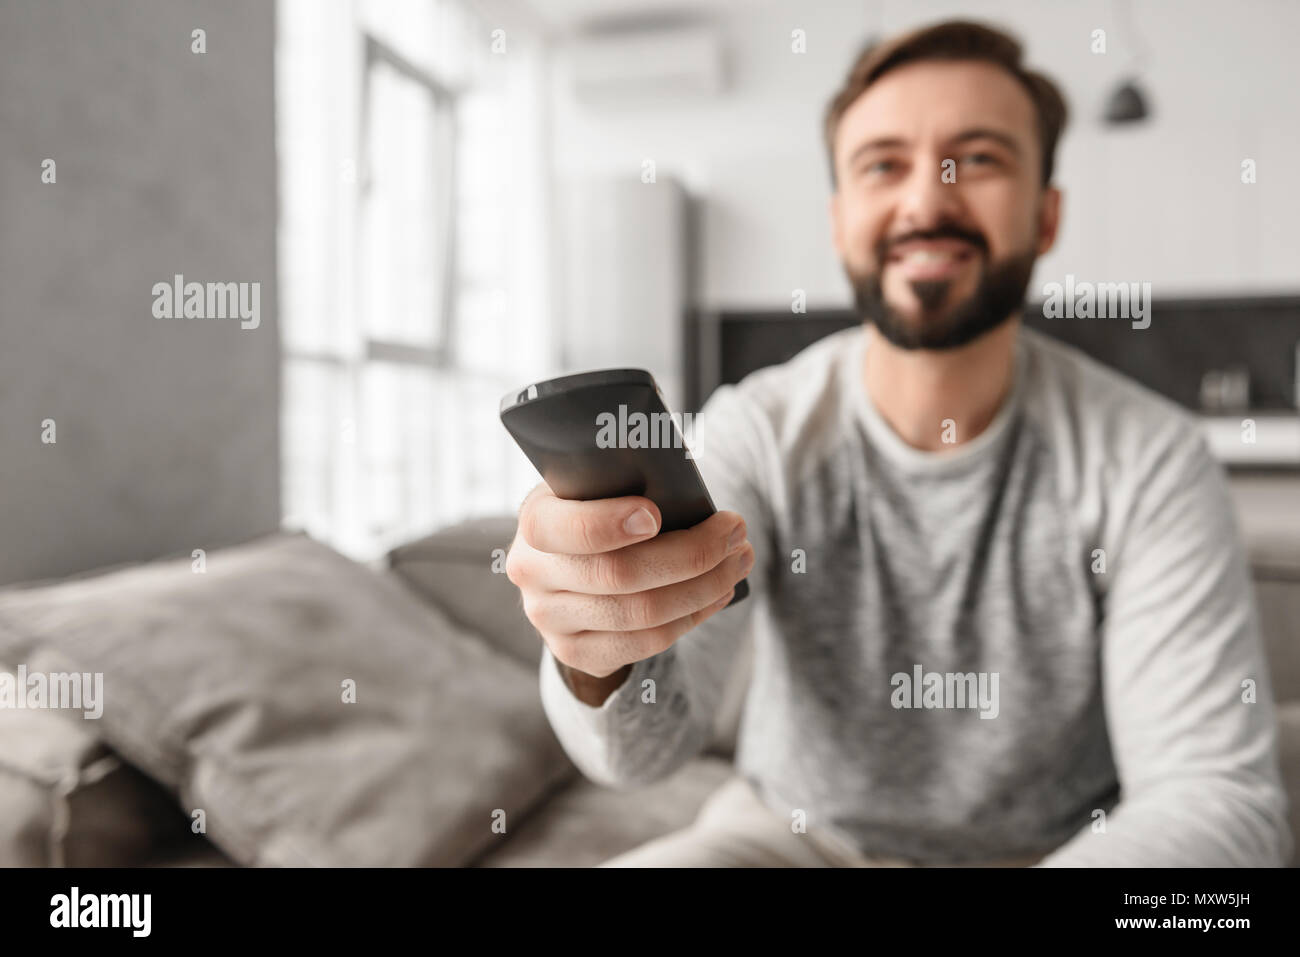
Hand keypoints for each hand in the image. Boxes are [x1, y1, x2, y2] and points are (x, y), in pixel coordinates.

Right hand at [506, 484, 753, 684]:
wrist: (571, 568)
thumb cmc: (599, 511)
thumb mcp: (598, 488)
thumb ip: (625, 483)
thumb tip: (688, 494)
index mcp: (534, 521)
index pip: (561, 528)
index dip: (608, 524)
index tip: (656, 514)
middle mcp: (532, 575)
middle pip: (618, 575)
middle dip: (691, 553)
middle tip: (735, 530)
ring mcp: (550, 621)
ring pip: (641, 614)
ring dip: (704, 587)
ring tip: (739, 560)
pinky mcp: (577, 652)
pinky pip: (646, 644)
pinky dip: (692, 616)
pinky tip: (719, 593)